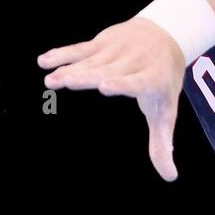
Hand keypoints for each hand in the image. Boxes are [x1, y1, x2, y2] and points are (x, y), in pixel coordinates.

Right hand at [38, 18, 185, 181]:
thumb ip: (162, 144)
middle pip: (107, 70)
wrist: (166, 36)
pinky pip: (80, 49)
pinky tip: (44, 62)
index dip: (122, 84)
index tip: (105, 86)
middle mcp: (134, 60)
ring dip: (69, 69)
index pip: (136, 82)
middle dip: (86, 76)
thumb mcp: (166, 112)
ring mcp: (116, 49)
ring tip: (50, 80)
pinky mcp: (102, 41)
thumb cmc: (163, 82)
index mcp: (152, 78)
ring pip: (90, 61)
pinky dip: (62, 55)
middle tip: (67, 82)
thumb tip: (170, 177)